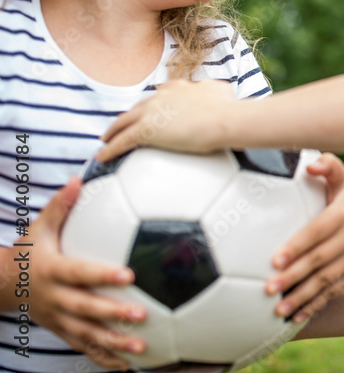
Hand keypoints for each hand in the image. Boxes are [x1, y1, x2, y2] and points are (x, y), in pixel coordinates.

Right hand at [20, 178, 145, 370]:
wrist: (5, 285)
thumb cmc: (30, 251)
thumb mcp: (39, 228)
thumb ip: (60, 206)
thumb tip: (78, 179)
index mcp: (54, 271)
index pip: (81, 273)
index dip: (103, 276)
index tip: (129, 276)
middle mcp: (57, 298)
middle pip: (86, 309)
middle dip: (112, 314)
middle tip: (141, 316)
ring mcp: (59, 319)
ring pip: (87, 335)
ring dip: (113, 343)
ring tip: (141, 348)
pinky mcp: (63, 331)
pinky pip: (84, 348)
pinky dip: (104, 359)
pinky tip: (129, 366)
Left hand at [98, 79, 236, 160]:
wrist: (224, 118)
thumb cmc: (228, 106)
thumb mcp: (220, 90)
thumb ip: (212, 90)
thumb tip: (218, 91)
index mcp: (177, 87)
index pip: (158, 96)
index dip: (151, 106)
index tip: (148, 112)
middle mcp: (161, 96)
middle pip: (137, 108)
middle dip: (127, 117)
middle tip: (119, 127)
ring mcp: (151, 112)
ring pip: (123, 122)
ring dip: (113, 131)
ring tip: (105, 140)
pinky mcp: (145, 130)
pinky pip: (122, 141)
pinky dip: (110, 149)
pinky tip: (102, 156)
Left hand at [265, 153, 343, 323]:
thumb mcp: (343, 177)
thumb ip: (328, 166)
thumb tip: (310, 165)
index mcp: (341, 215)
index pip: (317, 232)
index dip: (297, 246)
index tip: (275, 260)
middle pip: (319, 260)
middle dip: (294, 276)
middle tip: (268, 289)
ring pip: (325, 281)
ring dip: (302, 297)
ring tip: (278, 309)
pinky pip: (333, 291)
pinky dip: (315, 305)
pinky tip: (296, 318)